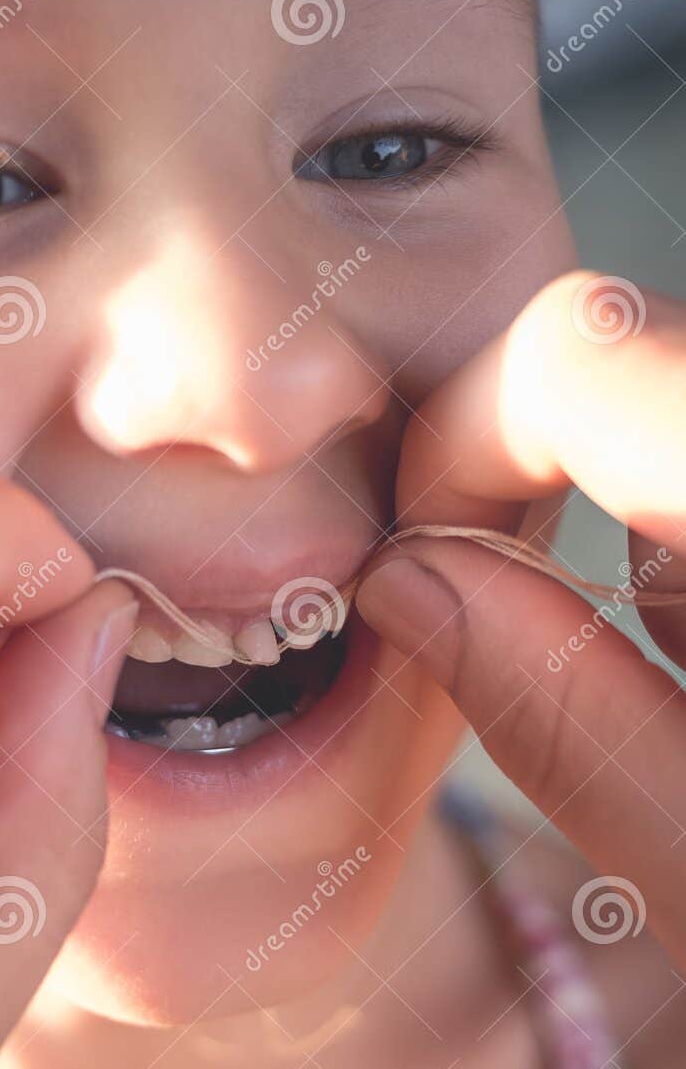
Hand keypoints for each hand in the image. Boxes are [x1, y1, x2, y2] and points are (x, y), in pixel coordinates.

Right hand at [356, 270, 685, 962]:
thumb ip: (556, 713)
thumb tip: (409, 582)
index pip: (579, 358)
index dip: (460, 444)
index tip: (422, 558)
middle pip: (621, 355)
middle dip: (524, 466)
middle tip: (492, 612)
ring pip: (663, 390)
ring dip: (604, 489)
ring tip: (622, 643)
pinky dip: (663, 500)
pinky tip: (684, 621)